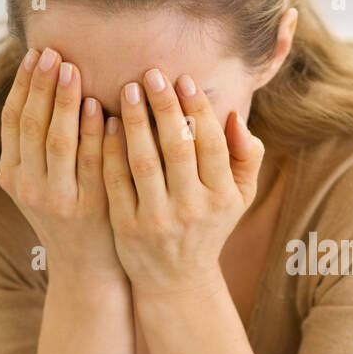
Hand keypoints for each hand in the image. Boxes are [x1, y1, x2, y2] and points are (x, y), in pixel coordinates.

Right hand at [0, 47, 124, 287]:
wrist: (87, 267)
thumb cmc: (70, 214)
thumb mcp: (42, 182)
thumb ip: (39, 143)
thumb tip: (45, 84)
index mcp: (12, 173)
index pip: (12, 120)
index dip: (23, 85)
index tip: (36, 54)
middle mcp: (28, 186)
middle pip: (32, 125)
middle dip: (43, 86)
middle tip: (55, 53)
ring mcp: (57, 198)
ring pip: (58, 142)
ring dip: (66, 103)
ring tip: (75, 71)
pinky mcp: (87, 208)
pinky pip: (91, 163)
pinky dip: (95, 134)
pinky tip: (103, 110)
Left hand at [101, 68, 264, 298]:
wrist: (177, 280)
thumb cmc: (209, 225)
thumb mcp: (240, 197)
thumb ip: (247, 156)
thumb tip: (236, 117)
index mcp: (222, 197)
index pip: (211, 144)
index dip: (197, 109)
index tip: (183, 79)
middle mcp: (192, 208)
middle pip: (177, 148)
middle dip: (164, 107)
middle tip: (150, 73)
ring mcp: (158, 219)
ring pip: (144, 161)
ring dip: (134, 122)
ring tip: (127, 90)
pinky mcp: (127, 227)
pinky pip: (116, 181)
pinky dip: (110, 150)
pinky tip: (105, 122)